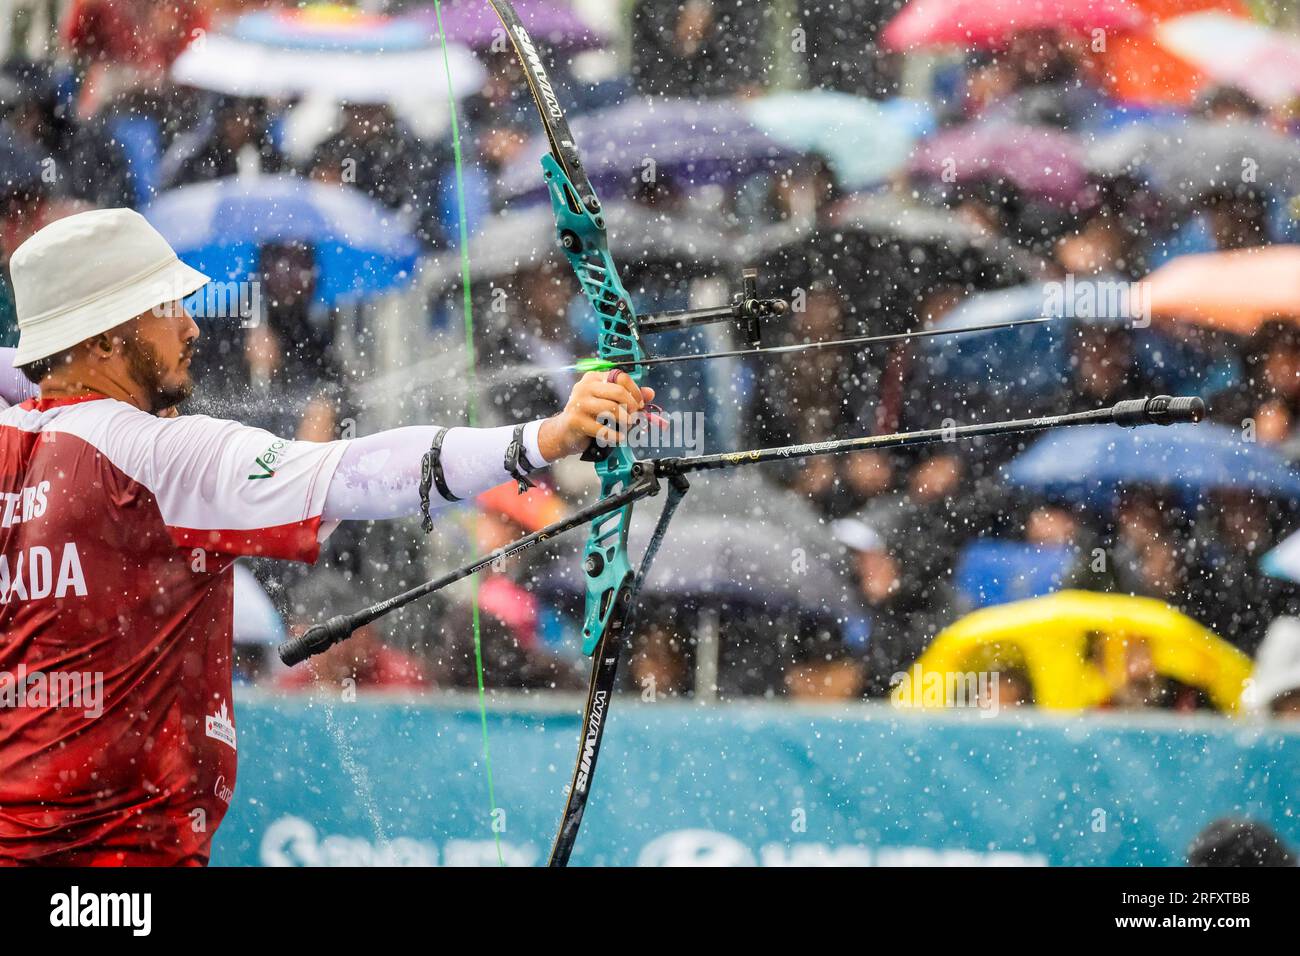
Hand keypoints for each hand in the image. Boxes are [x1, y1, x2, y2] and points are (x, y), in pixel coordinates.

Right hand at [538, 371, 655, 460]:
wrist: (563, 432)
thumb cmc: (588, 416)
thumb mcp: (607, 402)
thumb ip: (628, 396)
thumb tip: (650, 393)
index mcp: (594, 378)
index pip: (621, 377)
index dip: (635, 391)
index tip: (640, 404)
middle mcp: (585, 387)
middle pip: (618, 392)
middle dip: (632, 407)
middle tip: (635, 417)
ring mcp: (579, 403)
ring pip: (612, 409)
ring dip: (625, 422)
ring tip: (627, 428)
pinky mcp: (576, 420)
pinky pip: (603, 428)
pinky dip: (615, 436)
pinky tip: (618, 438)